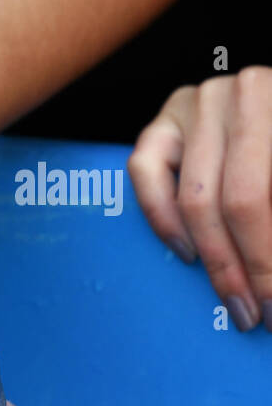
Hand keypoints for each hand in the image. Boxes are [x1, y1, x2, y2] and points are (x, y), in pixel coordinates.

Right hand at [129, 67, 271, 331]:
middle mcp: (247, 93)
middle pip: (237, 201)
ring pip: (194, 197)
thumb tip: (269, 283)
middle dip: (243, 267)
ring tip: (230, 295)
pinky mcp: (164, 120)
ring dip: (211, 257)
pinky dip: (162, 219)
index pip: (264, 197)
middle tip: (252, 313)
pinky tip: (187, 251)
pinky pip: (145, 174)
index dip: (268, 260)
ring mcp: (199, 101)